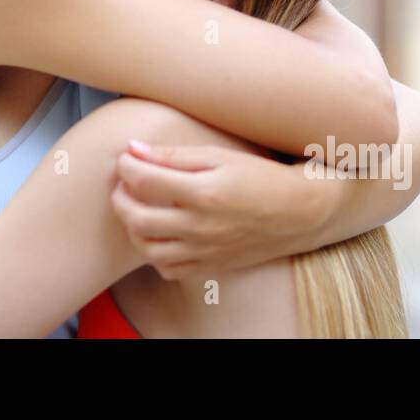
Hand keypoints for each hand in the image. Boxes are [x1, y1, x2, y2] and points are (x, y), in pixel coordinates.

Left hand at [109, 140, 336, 279]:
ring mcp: (204, 251)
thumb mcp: (219, 156)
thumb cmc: (260, 177)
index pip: (143, 179)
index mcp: (202, 192)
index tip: (126, 158)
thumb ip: (173, 156)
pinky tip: (160, 234)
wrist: (299, 212)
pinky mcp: (211, 267)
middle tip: (123, 183)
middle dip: (120, 197)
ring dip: (132, 228)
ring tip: (137, 208)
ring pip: (147, 249)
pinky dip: (155, 254)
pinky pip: (169, 269)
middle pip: (136, 218)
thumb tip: (133, 149)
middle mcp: (200, 226)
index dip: (125, 166)